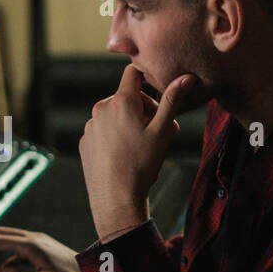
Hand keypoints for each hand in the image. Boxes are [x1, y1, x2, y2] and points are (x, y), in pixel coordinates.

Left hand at [79, 65, 195, 242]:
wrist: (116, 198)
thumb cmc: (142, 165)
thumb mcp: (163, 131)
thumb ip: (172, 101)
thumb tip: (186, 77)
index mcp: (121, 102)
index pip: (133, 73)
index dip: (147, 79)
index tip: (156, 92)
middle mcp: (101, 108)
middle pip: (126, 97)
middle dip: (142, 109)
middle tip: (156, 131)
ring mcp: (90, 125)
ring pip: (114, 114)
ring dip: (128, 123)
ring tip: (140, 146)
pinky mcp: (85, 140)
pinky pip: (102, 130)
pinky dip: (114, 136)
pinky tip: (123, 154)